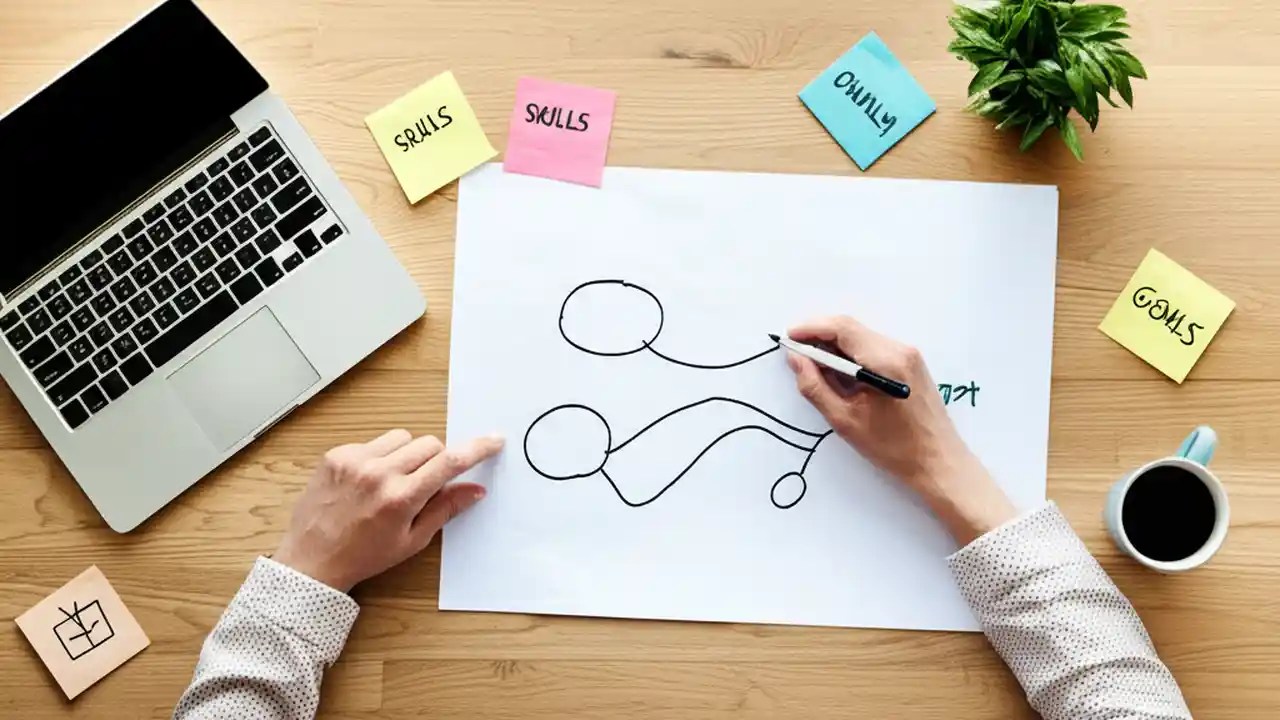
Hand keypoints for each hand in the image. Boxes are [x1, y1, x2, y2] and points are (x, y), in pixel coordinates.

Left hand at [273, 430, 503, 590]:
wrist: (312, 560)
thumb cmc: (363, 556)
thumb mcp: (412, 540)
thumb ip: (446, 509)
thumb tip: (476, 489)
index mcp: (400, 498)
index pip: (450, 462)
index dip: (477, 449)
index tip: (493, 440)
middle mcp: (377, 474)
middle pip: (430, 444)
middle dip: (436, 460)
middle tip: (425, 484)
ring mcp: (354, 461)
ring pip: (403, 438)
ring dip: (408, 454)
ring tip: (394, 481)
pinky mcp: (336, 455)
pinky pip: (373, 442)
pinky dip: (380, 457)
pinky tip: (369, 481)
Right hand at [785, 316, 1014, 543]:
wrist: (939, 462)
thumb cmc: (893, 447)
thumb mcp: (845, 421)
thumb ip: (815, 387)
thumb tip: (796, 359)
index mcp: (886, 361)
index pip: (842, 329)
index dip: (811, 329)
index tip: (789, 339)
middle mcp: (900, 350)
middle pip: (852, 329)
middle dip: (820, 336)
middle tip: (796, 353)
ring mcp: (909, 355)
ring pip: (862, 338)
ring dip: (835, 347)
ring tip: (814, 366)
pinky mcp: (912, 364)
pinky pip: (874, 348)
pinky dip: (852, 355)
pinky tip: (840, 374)